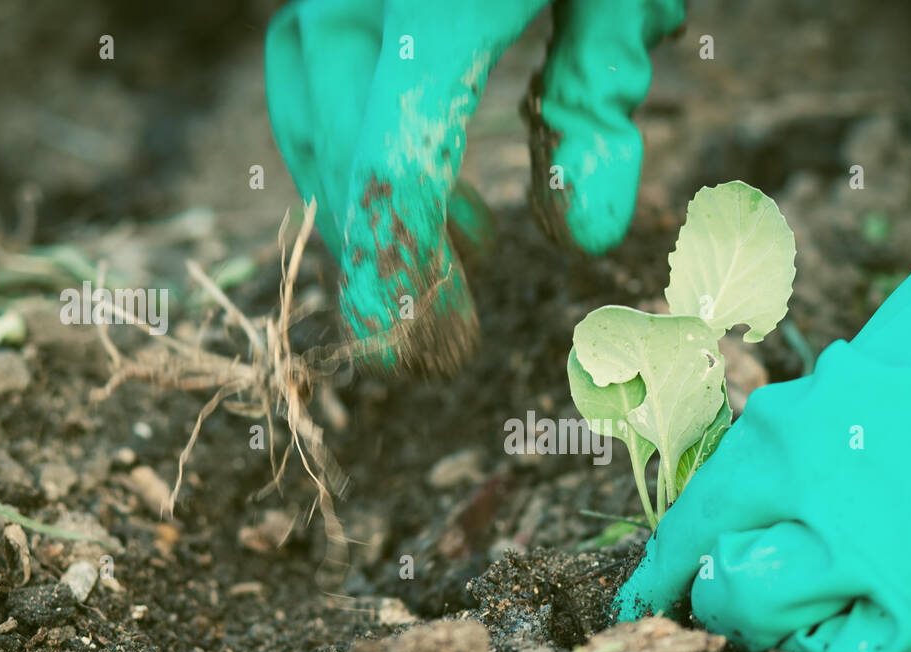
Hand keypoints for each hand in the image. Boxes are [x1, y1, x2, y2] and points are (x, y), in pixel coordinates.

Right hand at [265, 0, 685, 375]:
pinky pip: (312, 53)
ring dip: (371, 196)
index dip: (393, 274)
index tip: (406, 357)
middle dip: (389, 252)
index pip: (392, 167)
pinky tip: (421, 157)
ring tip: (455, 255)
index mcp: (432, 0)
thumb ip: (597, 91)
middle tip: (445, 333)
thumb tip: (586, 233)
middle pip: (343, 147)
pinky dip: (356, 124)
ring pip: (314, 104)